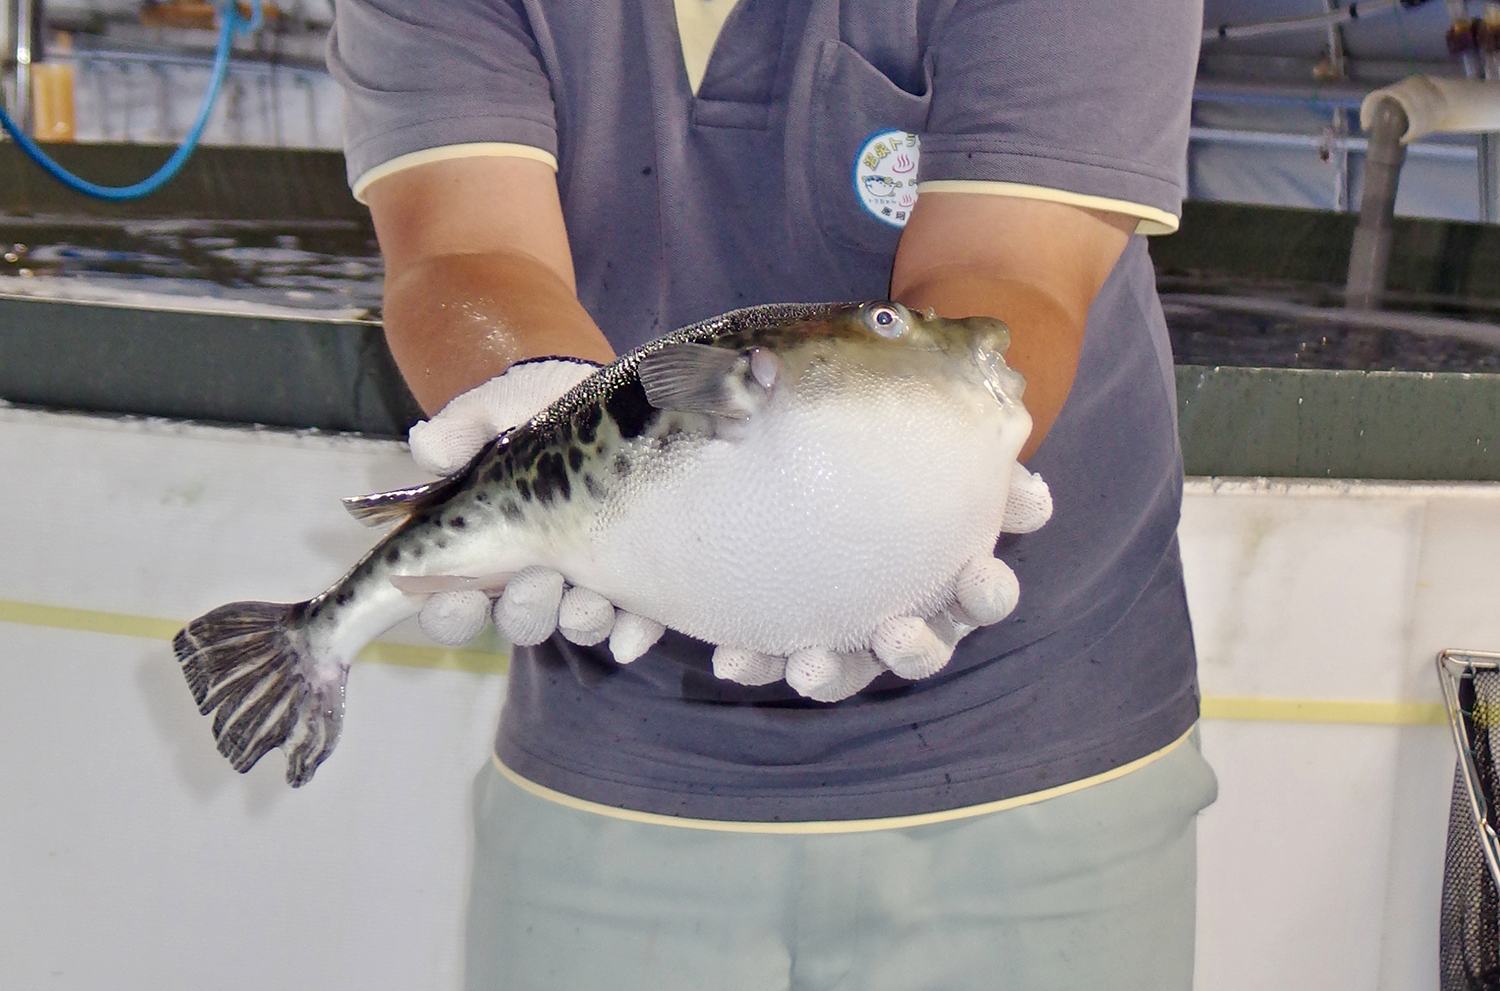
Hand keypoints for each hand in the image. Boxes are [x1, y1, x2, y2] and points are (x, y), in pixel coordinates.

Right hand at [407, 359, 668, 663]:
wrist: (634, 397)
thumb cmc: (558, 407)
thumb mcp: (512, 402)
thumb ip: (469, 424)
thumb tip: (426, 446)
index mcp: (490, 539)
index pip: (450, 596)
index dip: (446, 610)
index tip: (457, 596)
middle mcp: (536, 571)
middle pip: (515, 620)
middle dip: (521, 612)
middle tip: (537, 582)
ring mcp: (590, 580)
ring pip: (573, 624)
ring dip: (577, 621)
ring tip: (589, 600)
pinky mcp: (642, 583)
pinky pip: (635, 624)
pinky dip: (632, 632)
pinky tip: (632, 633)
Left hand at [712, 464, 1051, 701]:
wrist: (807, 456)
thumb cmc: (885, 452)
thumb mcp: (923, 436)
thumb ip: (968, 447)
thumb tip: (1030, 492)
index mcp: (952, 570)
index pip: (986, 594)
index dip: (988, 593)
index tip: (978, 575)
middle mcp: (911, 613)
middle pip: (928, 650)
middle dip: (915, 650)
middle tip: (894, 636)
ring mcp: (851, 634)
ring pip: (854, 672)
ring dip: (833, 675)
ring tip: (807, 665)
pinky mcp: (797, 637)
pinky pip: (776, 661)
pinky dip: (756, 662)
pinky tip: (729, 658)